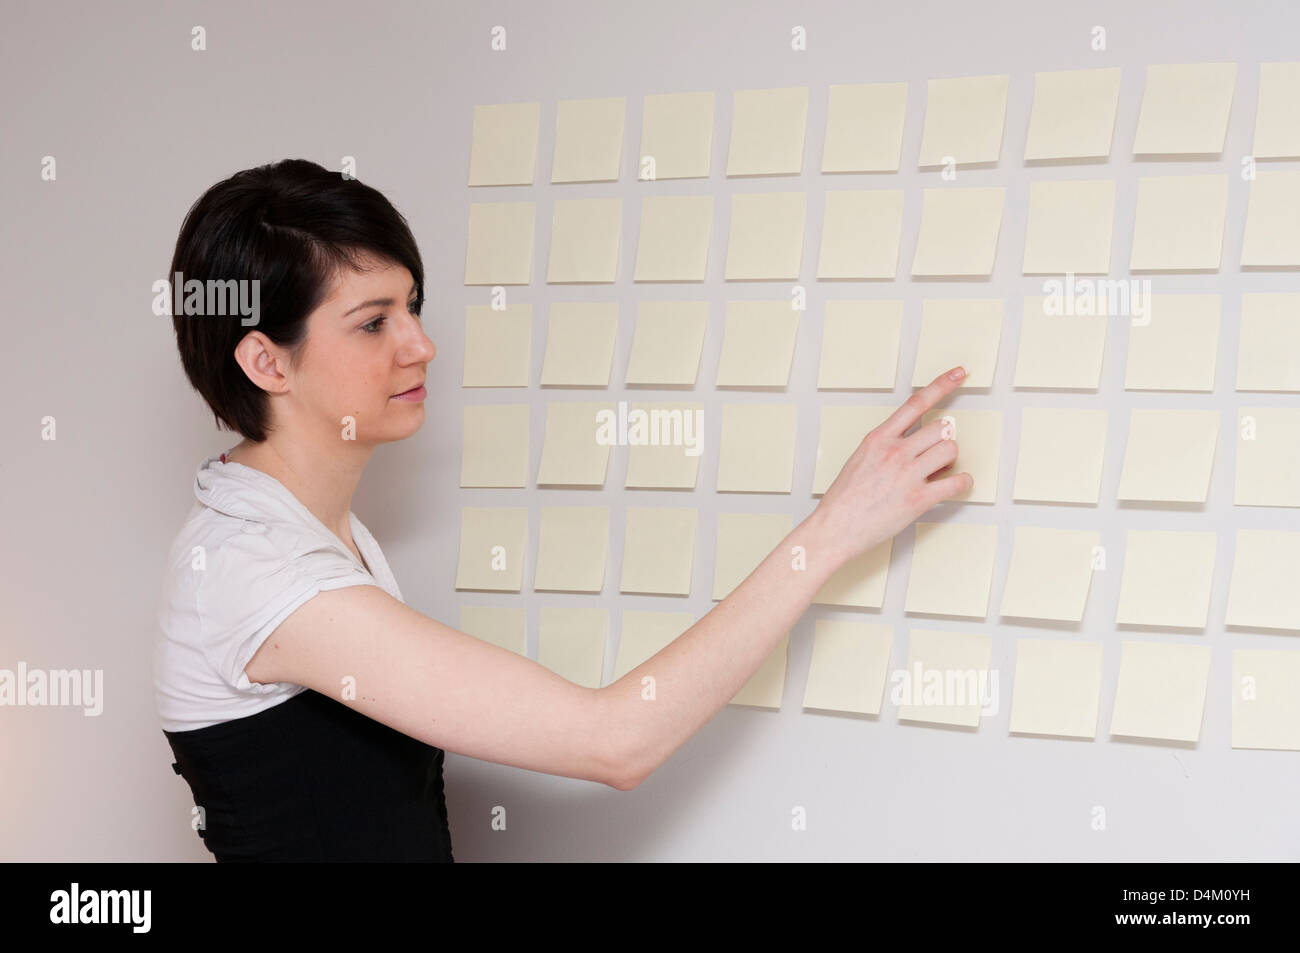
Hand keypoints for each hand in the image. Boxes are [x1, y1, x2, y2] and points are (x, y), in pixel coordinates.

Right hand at [811, 366, 972, 564]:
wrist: (835, 527)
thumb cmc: (845, 498)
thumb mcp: (861, 457)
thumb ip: (888, 445)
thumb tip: (919, 441)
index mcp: (879, 438)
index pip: (917, 403)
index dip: (942, 385)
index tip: (959, 373)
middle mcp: (895, 452)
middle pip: (943, 428)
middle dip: (944, 440)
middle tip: (935, 454)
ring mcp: (908, 474)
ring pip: (951, 449)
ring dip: (950, 460)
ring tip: (938, 471)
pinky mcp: (918, 498)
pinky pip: (957, 482)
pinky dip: (962, 482)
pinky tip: (955, 484)